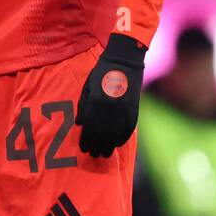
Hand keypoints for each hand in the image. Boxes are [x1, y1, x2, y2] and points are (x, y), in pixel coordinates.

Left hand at [76, 33, 145, 157]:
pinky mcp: (134, 108)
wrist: (124, 60)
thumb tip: (80, 126)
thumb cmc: (101, 72)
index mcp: (97, 102)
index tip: (83, 148)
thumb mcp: (87, 87)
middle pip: (103, 134)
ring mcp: (125, 109)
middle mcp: (111, 108)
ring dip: (110, 146)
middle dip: (97, 146)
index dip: (86, 140)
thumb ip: (83, 107)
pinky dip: (123, 138)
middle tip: (93, 155)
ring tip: (104, 153)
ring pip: (116, 134)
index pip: (90, 128)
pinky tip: (118, 144)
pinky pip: (129, 128)